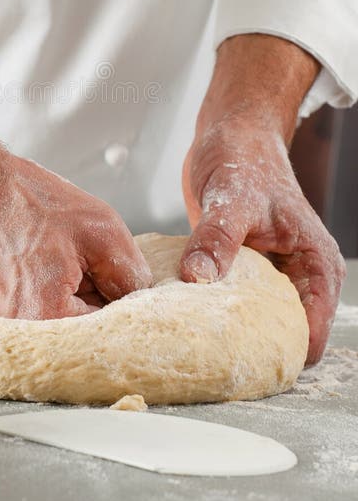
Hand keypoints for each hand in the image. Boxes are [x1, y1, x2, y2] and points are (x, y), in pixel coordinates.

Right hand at [0, 144, 151, 318]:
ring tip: (11, 251)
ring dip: (21, 295)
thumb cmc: (17, 194)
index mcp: (46, 318)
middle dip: (63, 297)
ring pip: (15, 323)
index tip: (85, 269)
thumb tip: (136, 302)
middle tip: (45, 255)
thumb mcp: (99, 228)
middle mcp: (1, 334)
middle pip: (54, 331)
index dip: (98, 294)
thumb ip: (130, 275)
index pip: (96, 331)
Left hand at [179, 34, 345, 364]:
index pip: (310, 334)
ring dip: (229, 332)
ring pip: (257, 323)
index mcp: (315, 265)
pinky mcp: (244, 269)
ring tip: (193, 346)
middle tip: (207, 363)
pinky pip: (233, 303)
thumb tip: (198, 278)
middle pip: (284, 337)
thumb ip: (217, 239)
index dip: (280, 355)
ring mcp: (271, 275)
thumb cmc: (245, 158)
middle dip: (252, 352)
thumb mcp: (231, 199)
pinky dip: (214, 310)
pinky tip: (185, 317)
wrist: (232, 133)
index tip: (239, 367)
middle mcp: (299, 276)